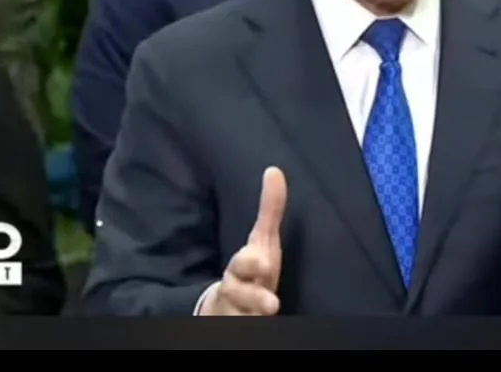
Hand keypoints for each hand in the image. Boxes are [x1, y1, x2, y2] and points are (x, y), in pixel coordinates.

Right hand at [199, 167, 286, 315]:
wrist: (226, 304)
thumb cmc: (251, 269)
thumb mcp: (262, 240)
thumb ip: (270, 210)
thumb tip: (274, 170)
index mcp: (241, 269)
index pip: (241, 264)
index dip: (251, 263)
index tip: (264, 263)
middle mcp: (236, 291)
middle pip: (238, 294)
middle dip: (253, 297)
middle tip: (272, 304)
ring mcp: (237, 313)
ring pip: (242, 317)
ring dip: (255, 316)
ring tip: (272, 314)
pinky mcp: (241, 327)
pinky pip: (246, 328)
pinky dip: (254, 328)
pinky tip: (267, 326)